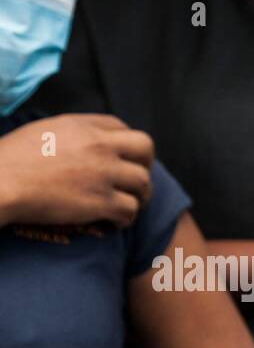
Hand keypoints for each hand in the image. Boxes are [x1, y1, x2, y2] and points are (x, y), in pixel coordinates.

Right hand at [0, 114, 153, 228]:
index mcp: (82, 126)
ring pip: (143, 183)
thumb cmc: (12, 159)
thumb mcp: (44, 131)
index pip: (122, 127)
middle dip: (144, 164)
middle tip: (134, 180)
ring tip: (125, 203)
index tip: (121, 157)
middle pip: (145, 148)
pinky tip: (114, 221)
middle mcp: (98, 147)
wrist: (0, 182)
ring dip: (138, 195)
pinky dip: (126, 218)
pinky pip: (131, 210)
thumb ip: (73, 133)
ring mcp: (102, 174)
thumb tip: (87, 139)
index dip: (126, 144)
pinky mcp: (100, 202)